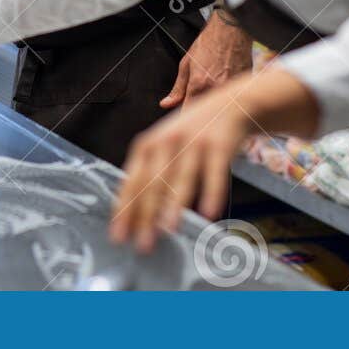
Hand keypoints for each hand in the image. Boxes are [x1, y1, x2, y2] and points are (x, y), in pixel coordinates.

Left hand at [111, 64, 320, 253]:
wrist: (229, 104)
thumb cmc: (191, 133)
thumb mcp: (163, 145)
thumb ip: (149, 173)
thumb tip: (133, 215)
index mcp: (147, 145)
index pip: (131, 181)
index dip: (124, 209)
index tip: (119, 235)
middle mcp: (167, 142)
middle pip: (153, 183)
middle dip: (146, 216)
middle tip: (142, 245)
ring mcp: (193, 142)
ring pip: (181, 178)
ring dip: (173, 205)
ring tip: (167, 229)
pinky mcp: (219, 145)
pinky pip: (215, 173)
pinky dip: (212, 193)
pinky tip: (208, 212)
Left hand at [160, 13, 251, 109]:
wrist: (231, 29)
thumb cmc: (208, 43)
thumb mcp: (186, 64)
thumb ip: (177, 88)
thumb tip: (165, 104)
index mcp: (199, 85)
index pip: (188, 113)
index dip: (185, 118)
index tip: (184, 120)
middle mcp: (216, 90)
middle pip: (206, 112)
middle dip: (201, 112)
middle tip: (200, 99)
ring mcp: (232, 89)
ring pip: (220, 107)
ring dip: (216, 104)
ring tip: (215, 86)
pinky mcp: (244, 86)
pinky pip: (233, 98)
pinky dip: (229, 97)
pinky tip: (228, 85)